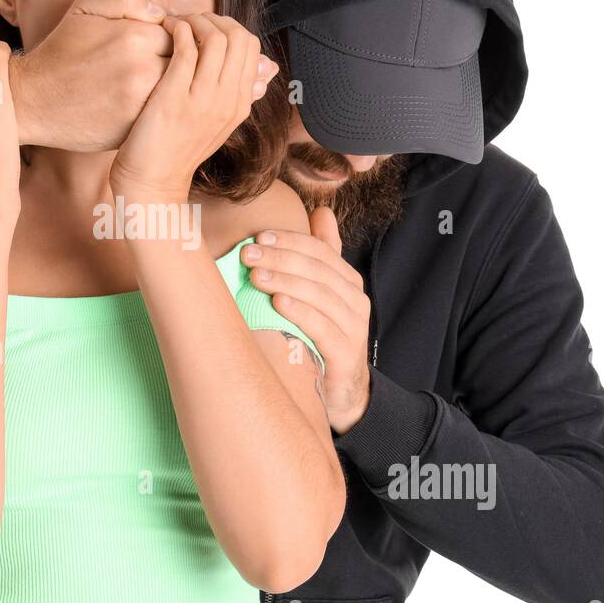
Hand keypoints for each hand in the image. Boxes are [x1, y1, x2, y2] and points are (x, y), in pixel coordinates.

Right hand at [10, 0, 173, 149]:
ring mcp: (140, 103)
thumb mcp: (86, 8)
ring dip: (165, 88)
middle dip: (168, 63)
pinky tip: (133, 104)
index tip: (151, 46)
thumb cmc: (61, 52)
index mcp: (135, 37)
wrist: (31, 100)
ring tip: (140, 86)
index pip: (177, 34)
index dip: (166, 39)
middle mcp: (142, 70)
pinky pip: (159, 114)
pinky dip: (153, 110)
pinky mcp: (134, 129)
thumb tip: (159, 13)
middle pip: (181, 63)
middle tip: (147, 67)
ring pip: (173, 90)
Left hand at [108, 12, 275, 200]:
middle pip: (239, 37)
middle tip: (191, 22)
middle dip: (214, 19)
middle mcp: (228, 100)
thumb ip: (242, 93)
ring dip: (195, 21)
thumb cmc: (177, 148)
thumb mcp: (220, 122)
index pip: (252, 47)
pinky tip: (166, 32)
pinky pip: (186, 48)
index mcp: (241, 104)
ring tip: (177, 25)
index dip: (229, 28)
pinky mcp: (175, 97)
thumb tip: (268, 67)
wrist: (153, 182)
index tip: (207, 29)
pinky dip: (177, 31)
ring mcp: (203, 100)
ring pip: (216, 38)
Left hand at [241, 207, 372, 431]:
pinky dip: (300, 313)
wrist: (340, 391)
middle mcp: (355, 300)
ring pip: (320, 295)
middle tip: (248, 254)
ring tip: (256, 276)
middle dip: (281, 258)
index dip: (290, 241)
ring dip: (286, 281)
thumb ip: (322, 254)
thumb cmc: (322, 335)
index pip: (319, 251)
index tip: (259, 236)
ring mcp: (354, 327)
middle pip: (317, 270)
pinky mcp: (347, 354)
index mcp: (346, 281)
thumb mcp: (321, 293)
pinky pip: (323, 328)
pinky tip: (278, 303)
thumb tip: (322, 210)